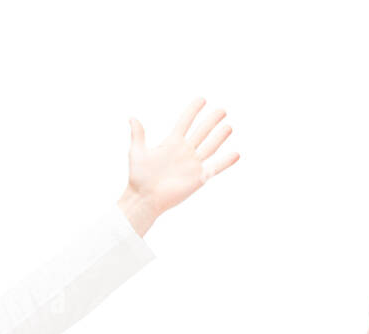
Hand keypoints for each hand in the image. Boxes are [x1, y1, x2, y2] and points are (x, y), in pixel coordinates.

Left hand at [117, 96, 238, 234]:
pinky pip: (215, 168)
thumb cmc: (139, 178)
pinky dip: (225, 162)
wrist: (145, 198)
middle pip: (202, 132)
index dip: (193, 110)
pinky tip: (236, 154)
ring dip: (219, 136)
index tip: (202, 99)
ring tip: (228, 126)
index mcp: (171, 143)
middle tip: (222, 110)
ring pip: (210, 146)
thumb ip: (138, 135)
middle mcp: (184, 151)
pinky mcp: (198, 178)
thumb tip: (132, 118)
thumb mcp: (137, 153)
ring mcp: (192, 164)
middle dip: (212, 120)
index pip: (185, 121)